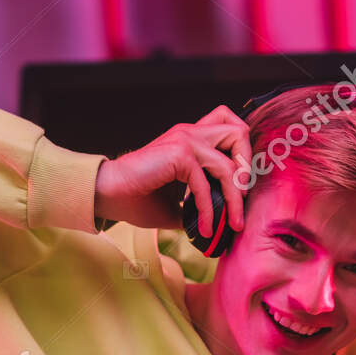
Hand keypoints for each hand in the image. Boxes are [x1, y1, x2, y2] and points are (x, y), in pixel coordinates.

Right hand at [94, 106, 252, 235]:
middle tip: (242, 200)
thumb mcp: (176, 205)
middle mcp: (190, 133)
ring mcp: (185, 140)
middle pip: (239, 133)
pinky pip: (206, 185)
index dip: (242, 152)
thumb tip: (218, 226)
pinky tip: (205, 228)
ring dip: (235, 199)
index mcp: (190, 138)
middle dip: (247, 168)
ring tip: (232, 223)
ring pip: (229, 164)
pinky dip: (209, 210)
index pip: (229, 126)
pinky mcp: (179, 154)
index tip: (241, 186)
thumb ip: (197, 207)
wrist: (107, 195)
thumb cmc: (136, 199)